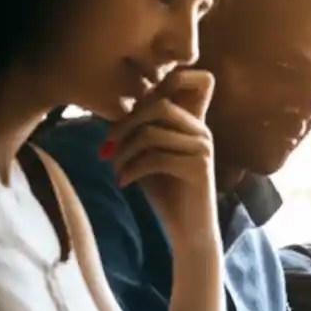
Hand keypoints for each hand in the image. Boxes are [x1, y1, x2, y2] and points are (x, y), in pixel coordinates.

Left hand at [105, 69, 220, 250]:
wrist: (188, 229)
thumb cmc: (166, 191)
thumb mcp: (148, 154)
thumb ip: (140, 129)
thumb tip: (113, 108)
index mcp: (192, 122)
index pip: (189, 81)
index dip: (158, 85)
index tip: (127, 116)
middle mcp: (202, 131)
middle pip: (159, 105)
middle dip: (125, 123)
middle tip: (107, 145)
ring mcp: (203, 148)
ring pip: (152, 133)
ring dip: (124, 151)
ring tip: (115, 168)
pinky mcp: (198, 168)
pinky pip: (155, 158)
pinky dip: (131, 170)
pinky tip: (124, 182)